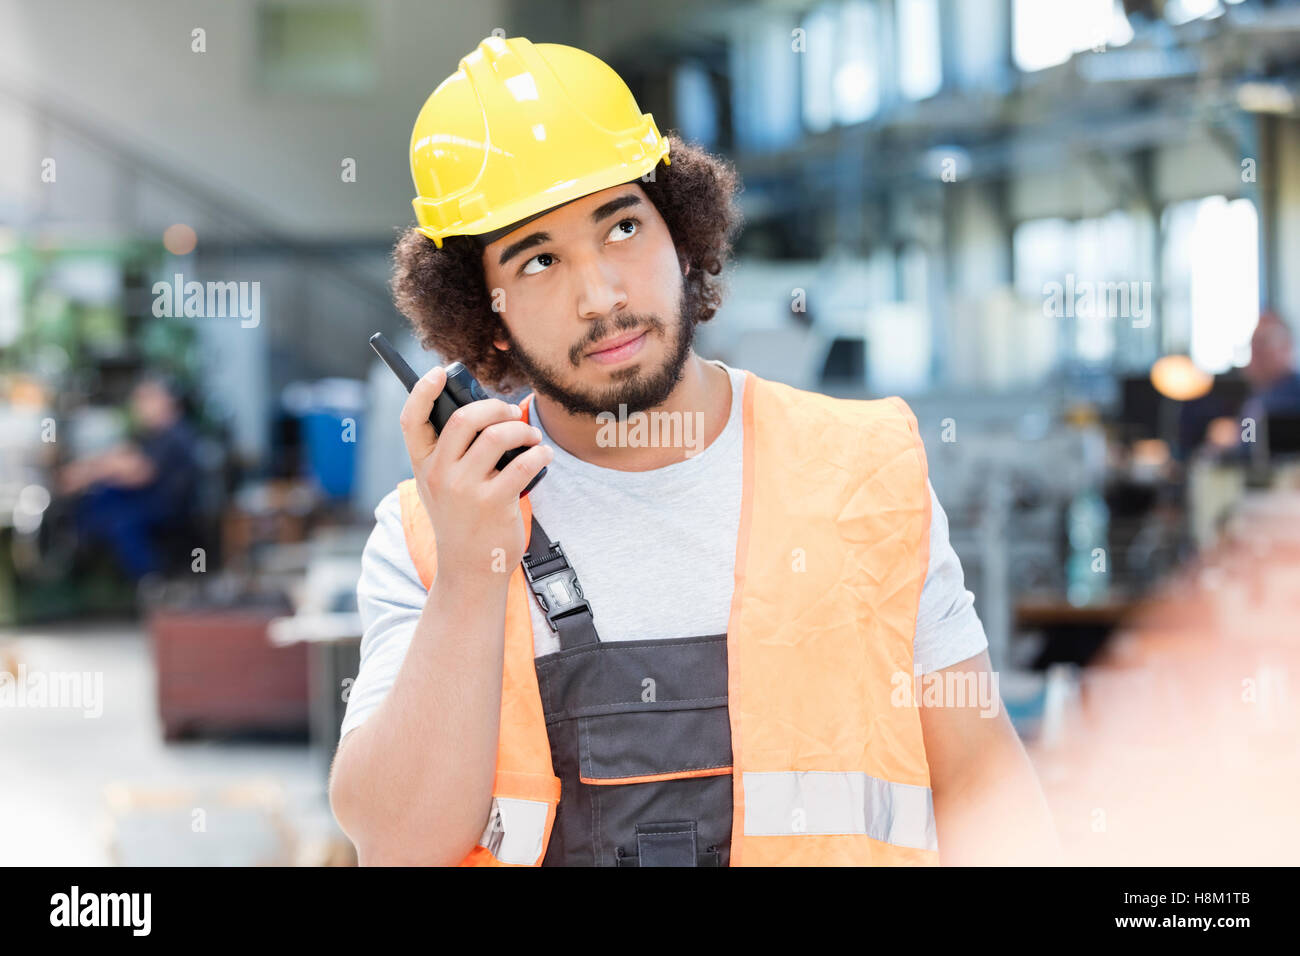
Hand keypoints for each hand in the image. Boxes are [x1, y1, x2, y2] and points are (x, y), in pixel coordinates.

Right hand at [398, 366, 551, 587]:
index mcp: (423, 465)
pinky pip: (523, 463)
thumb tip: (486, 411)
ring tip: (531, 437)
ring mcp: (466, 490)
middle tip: (510, 412)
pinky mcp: (495, 503)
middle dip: (493, 406)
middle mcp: (439, 475)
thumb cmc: (461, 519)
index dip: (423, 391)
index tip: (440, 372)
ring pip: (496, 436)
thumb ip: (450, 453)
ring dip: (521, 430)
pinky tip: (543, 456)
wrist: (470, 569)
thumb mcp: (440, 487)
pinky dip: (539, 453)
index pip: (411, 420)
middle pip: (463, 419)